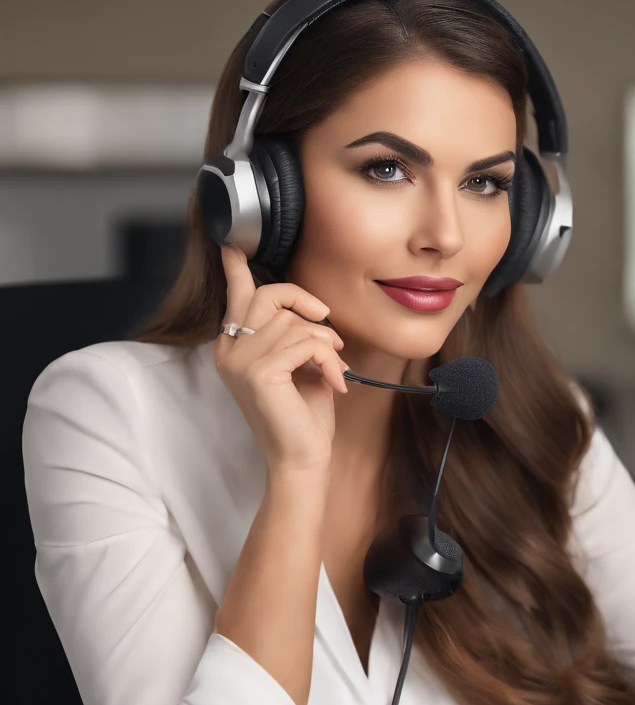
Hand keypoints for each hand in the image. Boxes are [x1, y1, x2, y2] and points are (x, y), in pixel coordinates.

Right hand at [214, 246, 348, 472]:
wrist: (301, 459)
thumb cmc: (303, 416)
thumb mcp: (298, 365)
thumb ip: (293, 335)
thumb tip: (309, 309)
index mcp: (233, 347)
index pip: (236, 297)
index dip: (237, 270)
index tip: (232, 246)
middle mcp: (229, 350)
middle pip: (268, 295)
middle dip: (304, 300)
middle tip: (327, 323)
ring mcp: (240, 360)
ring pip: (294, 322)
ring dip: (325, 343)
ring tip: (334, 368)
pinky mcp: (258, 371)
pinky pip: (305, 343)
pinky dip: (329, 360)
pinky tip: (335, 381)